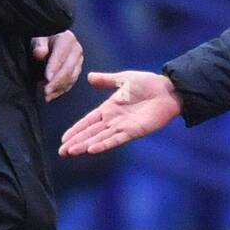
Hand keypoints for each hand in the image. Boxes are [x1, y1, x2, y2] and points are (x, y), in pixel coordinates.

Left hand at [32, 31, 82, 100]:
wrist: (49, 41)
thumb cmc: (43, 40)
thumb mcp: (38, 38)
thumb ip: (39, 45)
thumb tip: (40, 53)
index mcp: (67, 39)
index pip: (61, 55)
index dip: (54, 68)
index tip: (47, 78)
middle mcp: (76, 49)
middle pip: (68, 69)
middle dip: (57, 82)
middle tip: (45, 91)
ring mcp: (78, 61)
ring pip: (71, 78)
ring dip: (59, 88)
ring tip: (46, 95)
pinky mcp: (77, 70)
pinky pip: (71, 83)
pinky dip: (61, 90)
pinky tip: (52, 95)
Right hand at [58, 71, 182, 155]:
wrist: (168, 90)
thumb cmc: (148, 84)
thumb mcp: (123, 79)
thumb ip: (106, 80)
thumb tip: (89, 76)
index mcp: (109, 109)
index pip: (88, 121)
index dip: (76, 130)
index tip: (63, 139)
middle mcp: (114, 120)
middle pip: (90, 133)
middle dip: (76, 142)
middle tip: (61, 152)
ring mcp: (123, 127)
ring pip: (100, 138)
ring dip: (85, 145)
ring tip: (72, 152)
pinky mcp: (133, 131)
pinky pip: (116, 139)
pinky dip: (104, 144)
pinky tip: (92, 149)